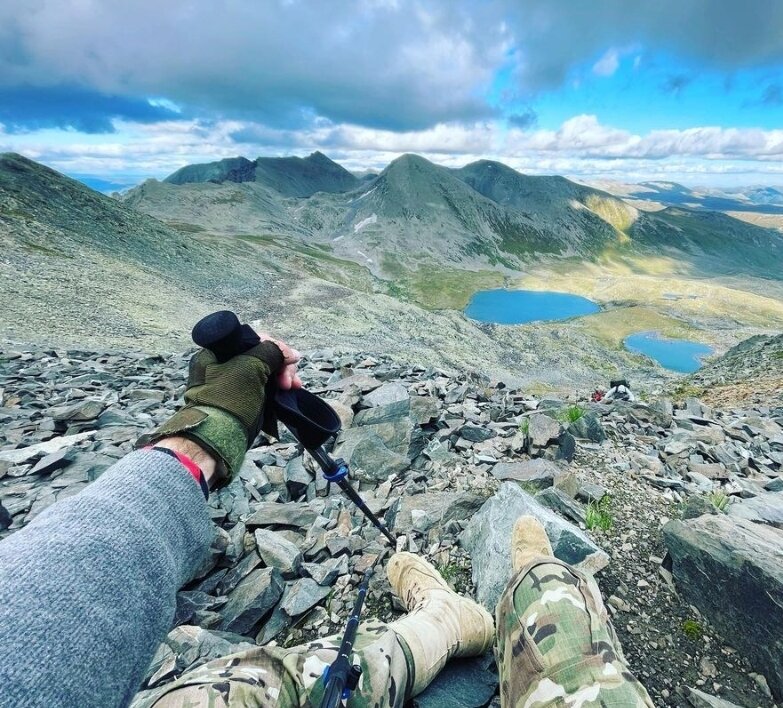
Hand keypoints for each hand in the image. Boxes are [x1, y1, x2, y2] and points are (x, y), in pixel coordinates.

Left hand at [137, 330, 296, 485]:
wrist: (216, 438)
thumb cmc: (229, 400)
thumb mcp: (251, 367)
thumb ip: (271, 352)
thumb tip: (290, 352)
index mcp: (216, 351)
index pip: (253, 339)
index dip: (275, 347)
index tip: (289, 359)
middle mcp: (221, 364)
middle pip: (261, 355)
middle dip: (281, 365)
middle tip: (289, 380)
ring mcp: (231, 382)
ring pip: (265, 371)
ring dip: (282, 376)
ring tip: (293, 387)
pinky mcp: (240, 398)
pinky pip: (263, 386)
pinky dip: (276, 388)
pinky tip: (288, 391)